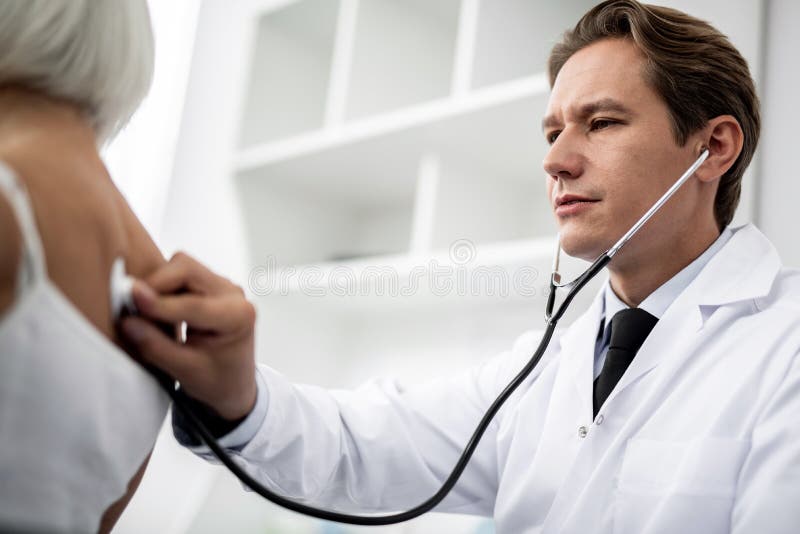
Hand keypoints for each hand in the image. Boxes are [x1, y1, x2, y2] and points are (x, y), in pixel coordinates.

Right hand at [120, 252, 256, 420]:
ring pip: (181, 265)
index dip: (159, 302)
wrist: (233, 382)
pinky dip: (161, 286)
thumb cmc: (216, 380)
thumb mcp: (185, 372)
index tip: (130, 299)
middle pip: (187, 269)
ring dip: (157, 284)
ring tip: (146, 313)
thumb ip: (156, 346)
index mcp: (238, 317)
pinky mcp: (208, 282)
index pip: (194, 304)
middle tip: (132, 308)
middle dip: (155, 285)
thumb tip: (126, 321)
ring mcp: (221, 284)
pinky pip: (179, 272)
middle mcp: (233, 293)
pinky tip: (154, 308)